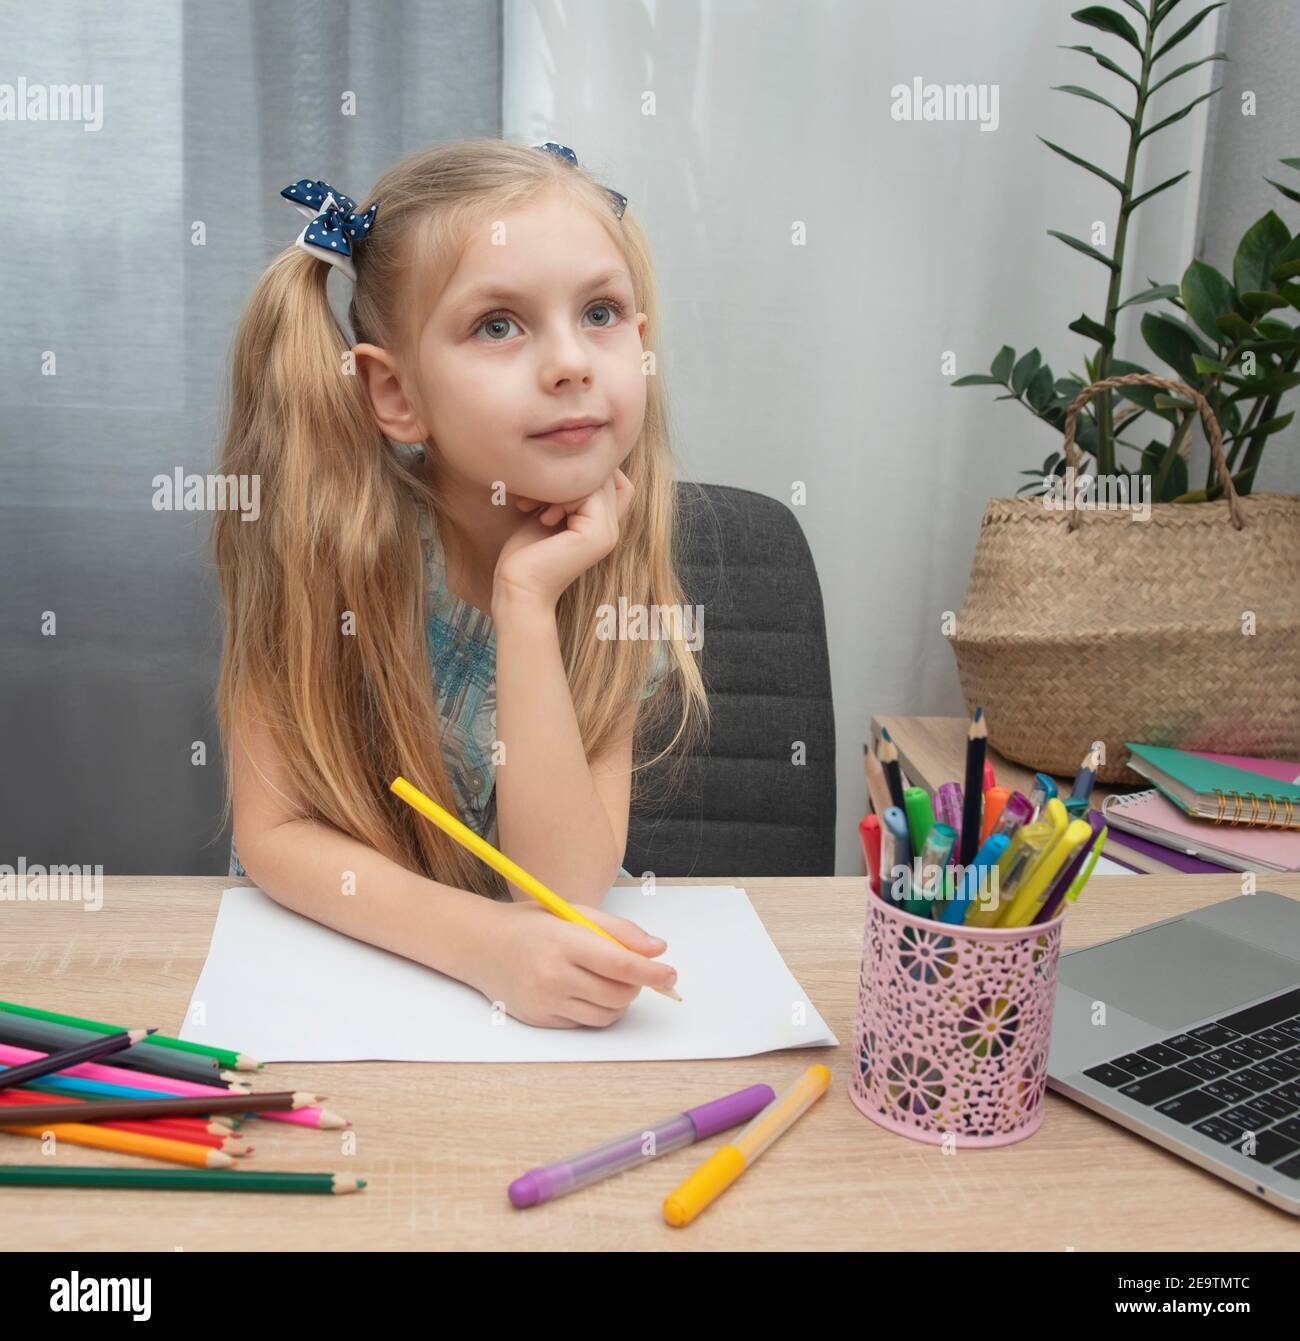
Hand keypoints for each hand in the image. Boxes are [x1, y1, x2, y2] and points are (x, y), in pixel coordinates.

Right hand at [470, 898, 676, 1027]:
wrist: (482, 946)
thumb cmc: (533, 925)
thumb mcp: (574, 913)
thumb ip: (620, 930)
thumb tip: (658, 950)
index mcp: (564, 941)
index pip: (620, 963)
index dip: (652, 972)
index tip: (670, 974)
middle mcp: (553, 975)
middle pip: (618, 994)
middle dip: (636, 985)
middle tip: (633, 970)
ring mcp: (545, 1001)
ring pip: (606, 1015)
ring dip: (620, 1001)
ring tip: (609, 980)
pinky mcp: (540, 1019)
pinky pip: (585, 1023)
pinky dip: (596, 1010)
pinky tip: (585, 990)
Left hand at [492, 468, 634, 612]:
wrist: (517, 589)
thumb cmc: (524, 555)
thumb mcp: (547, 514)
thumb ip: (564, 494)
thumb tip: (565, 458)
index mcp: (602, 524)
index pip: (611, 477)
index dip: (580, 472)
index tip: (542, 486)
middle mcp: (611, 528)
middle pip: (602, 473)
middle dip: (564, 475)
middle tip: (532, 497)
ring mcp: (608, 531)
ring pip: (595, 479)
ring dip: (559, 485)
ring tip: (533, 506)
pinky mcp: (598, 534)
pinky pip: (588, 492)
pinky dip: (560, 497)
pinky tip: (543, 517)